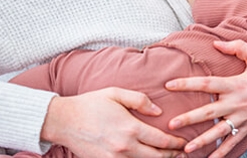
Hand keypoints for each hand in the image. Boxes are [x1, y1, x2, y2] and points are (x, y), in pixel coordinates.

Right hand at [42, 87, 186, 157]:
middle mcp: (125, 147)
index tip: (182, 143)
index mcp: (130, 128)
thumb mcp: (116, 94)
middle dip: (172, 156)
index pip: (161, 140)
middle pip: (156, 157)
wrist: (63, 121)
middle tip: (183, 154)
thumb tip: (158, 112)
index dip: (175, 144)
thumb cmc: (90, 104)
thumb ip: (140, 100)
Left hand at [165, 40, 246, 157]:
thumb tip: (215, 42)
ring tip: (185, 149)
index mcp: (237, 84)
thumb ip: (237, 47)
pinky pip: (233, 142)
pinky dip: (222, 152)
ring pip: (219, 132)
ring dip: (202, 141)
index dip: (187, 84)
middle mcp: (238, 103)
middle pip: (209, 112)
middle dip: (189, 119)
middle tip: (171, 124)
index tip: (169, 85)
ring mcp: (244, 118)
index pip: (207, 84)